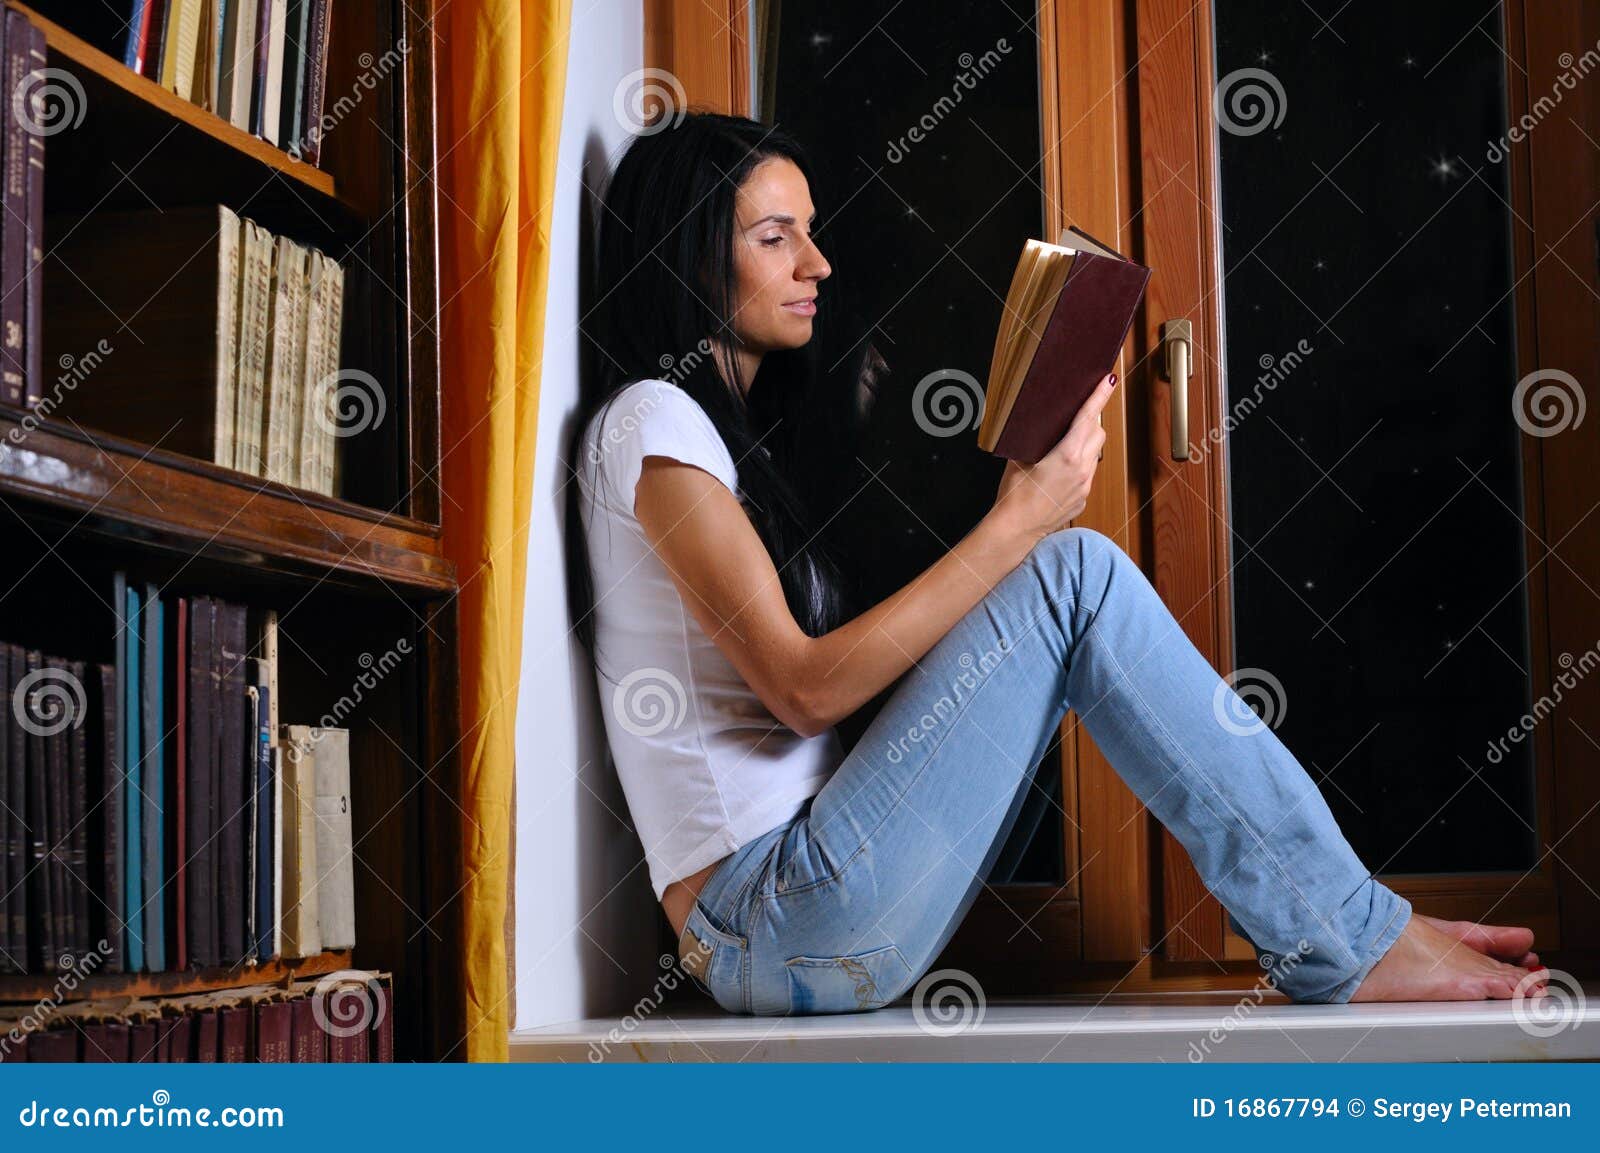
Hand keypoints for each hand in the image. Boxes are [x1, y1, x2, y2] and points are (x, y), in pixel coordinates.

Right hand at [989, 372, 1115, 540]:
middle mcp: (1081, 470)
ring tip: (1063, 449)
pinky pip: (1087, 474)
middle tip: (1077, 418)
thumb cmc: (1013, 496)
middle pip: (1098, 434)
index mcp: (1066, 456)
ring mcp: (1085, 486)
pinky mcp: (1083, 499)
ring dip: (1085, 446)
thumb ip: (1036, 442)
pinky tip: (1059, 473)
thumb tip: (1040, 429)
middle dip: (1091, 423)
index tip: (1108, 381)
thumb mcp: (1019, 460)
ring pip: (1095, 455)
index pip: (1088, 418)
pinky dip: (1079, 467)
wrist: (1016, 529)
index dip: (1099, 397)